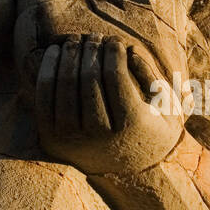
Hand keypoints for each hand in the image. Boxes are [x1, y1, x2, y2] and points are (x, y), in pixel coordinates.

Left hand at [35, 35, 185, 175]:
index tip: (115, 41)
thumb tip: (128, 49)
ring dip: (69, 55)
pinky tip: (56, 51)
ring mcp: (72, 139)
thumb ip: (151, 76)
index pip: (115, 75)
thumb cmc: (151, 129)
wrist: (128, 172)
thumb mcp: (166, 107)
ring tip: (76, 40)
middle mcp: (99, 135)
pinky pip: (44, 96)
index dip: (113, 51)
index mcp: (130, 124)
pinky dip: (48, 69)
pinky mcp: (52, 139)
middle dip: (91, 49)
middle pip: (88, 78)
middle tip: (94, 36)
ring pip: (64, 84)